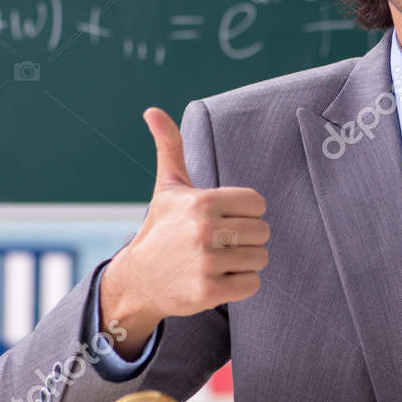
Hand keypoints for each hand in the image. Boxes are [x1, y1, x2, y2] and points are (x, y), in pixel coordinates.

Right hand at [99, 108, 268, 352]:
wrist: (138, 279)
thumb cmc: (161, 229)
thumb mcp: (167, 188)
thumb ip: (169, 147)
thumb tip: (152, 110)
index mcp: (202, 201)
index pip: (258, 203)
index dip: (245, 212)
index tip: (224, 219)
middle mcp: (205, 230)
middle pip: (263, 232)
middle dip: (247, 239)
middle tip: (221, 243)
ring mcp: (207, 263)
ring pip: (260, 259)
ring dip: (245, 262)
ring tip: (219, 261)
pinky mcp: (209, 292)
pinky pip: (252, 284)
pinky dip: (240, 284)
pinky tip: (218, 278)